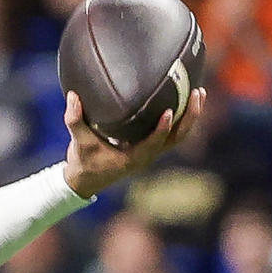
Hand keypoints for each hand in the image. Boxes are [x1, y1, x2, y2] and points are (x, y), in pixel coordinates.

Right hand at [61, 87, 206, 197]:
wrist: (85, 180)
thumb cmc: (83, 162)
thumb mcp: (78, 141)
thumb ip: (75, 119)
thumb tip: (73, 95)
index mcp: (132, 159)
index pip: (153, 143)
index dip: (162, 129)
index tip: (169, 111)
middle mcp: (147, 156)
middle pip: (177, 139)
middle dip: (189, 117)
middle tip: (196, 93)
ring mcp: (152, 152)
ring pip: (179, 136)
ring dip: (191, 116)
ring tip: (198, 93)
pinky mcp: (151, 147)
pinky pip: (173, 134)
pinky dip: (182, 119)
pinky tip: (184, 101)